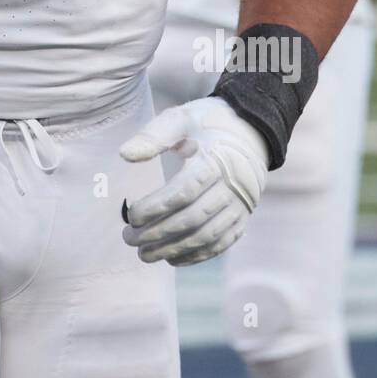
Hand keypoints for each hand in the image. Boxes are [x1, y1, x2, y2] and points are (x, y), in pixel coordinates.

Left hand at [119, 96, 269, 266]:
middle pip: (193, 219)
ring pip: (206, 236)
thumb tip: (125, 155)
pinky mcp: (243, 218)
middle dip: (158, 233)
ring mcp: (240, 206)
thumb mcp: (181, 119)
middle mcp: (231, 187)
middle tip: (128, 239)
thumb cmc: (208, 123)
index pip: (184, 192)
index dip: (156, 207)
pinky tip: (172, 259)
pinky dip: (197, 255)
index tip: (131, 216)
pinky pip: (221, 244)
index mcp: (215, 161)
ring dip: (174, 249)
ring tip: (144, 254)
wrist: (251, 131)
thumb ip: (153, 136)